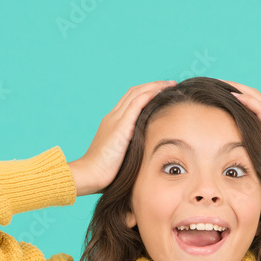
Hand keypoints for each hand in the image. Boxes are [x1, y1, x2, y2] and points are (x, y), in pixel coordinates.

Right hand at [68, 80, 175, 194]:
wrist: (90, 175)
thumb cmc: (105, 174)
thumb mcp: (122, 158)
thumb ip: (132, 151)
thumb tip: (148, 155)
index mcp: (113, 124)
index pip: (130, 101)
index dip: (146, 94)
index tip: (162, 93)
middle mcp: (113, 117)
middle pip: (133, 93)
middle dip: (152, 86)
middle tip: (170, 85)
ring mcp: (115, 120)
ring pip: (135, 94)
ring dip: (154, 86)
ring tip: (170, 85)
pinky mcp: (120, 126)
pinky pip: (135, 104)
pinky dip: (149, 95)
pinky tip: (160, 92)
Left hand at [220, 79, 260, 197]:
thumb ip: (250, 149)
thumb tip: (231, 155)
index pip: (251, 102)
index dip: (235, 94)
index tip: (217, 91)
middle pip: (252, 94)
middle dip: (233, 86)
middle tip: (214, 82)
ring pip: (255, 97)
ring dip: (237, 88)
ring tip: (220, 84)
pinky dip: (248, 101)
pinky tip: (235, 96)